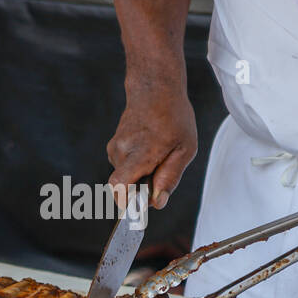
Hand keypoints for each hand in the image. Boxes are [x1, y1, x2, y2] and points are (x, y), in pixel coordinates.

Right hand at [106, 80, 197, 209]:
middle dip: (141, 190)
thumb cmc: (173, 117)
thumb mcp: (184, 149)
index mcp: (140, 154)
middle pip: (125, 188)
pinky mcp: (113, 146)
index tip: (139, 209)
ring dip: (141, 176)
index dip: (126, 203)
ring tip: (159, 155)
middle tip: (161, 175)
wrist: (154, 89)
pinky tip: (150, 148)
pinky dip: (137, 166)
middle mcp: (122, 152)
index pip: (119, 187)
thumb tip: (157, 203)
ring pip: (126, 177)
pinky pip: (125, 167)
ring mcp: (115, 148)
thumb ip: (170, 178)